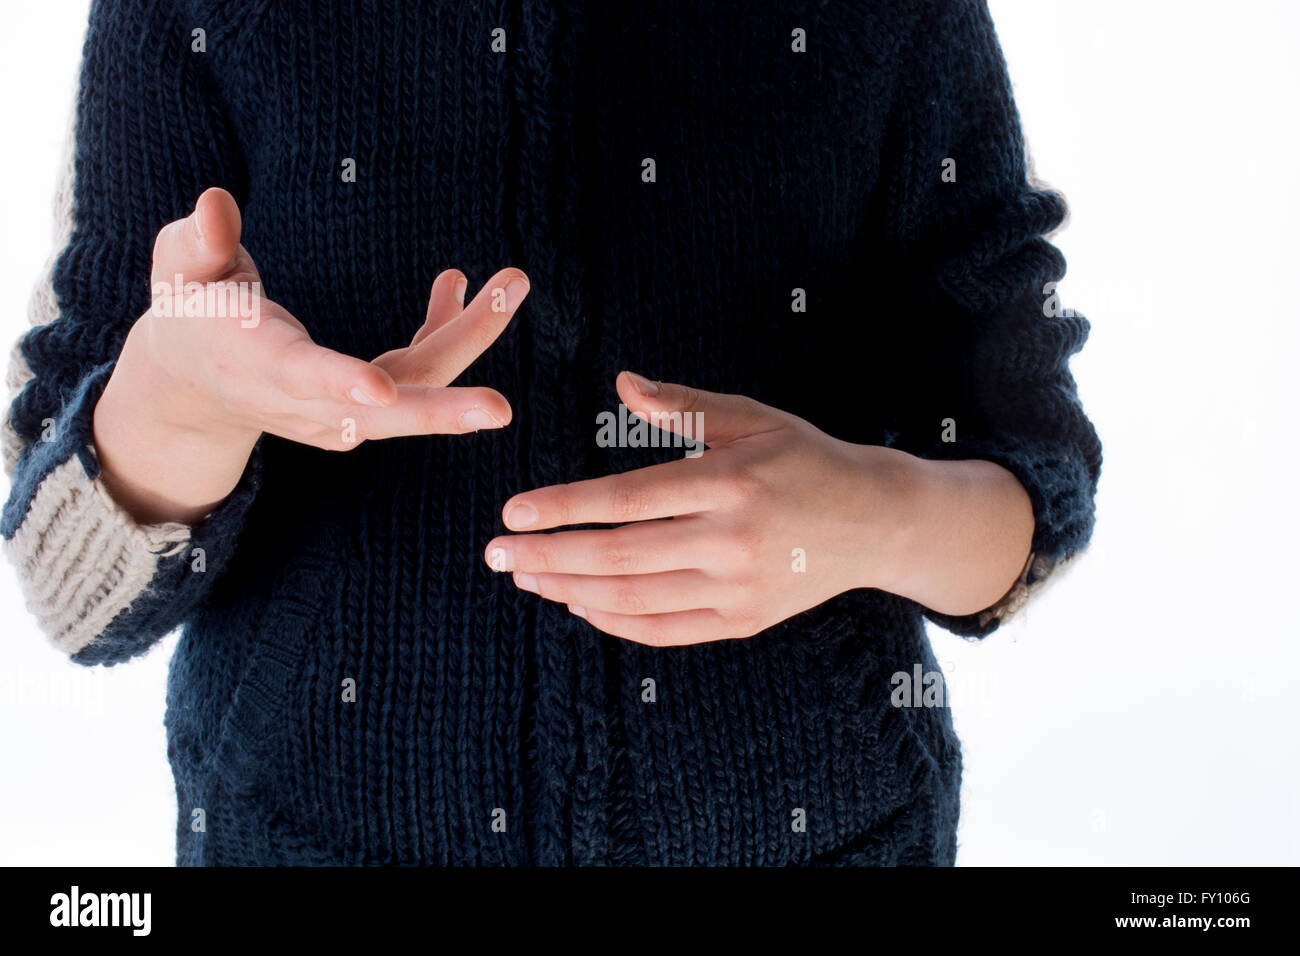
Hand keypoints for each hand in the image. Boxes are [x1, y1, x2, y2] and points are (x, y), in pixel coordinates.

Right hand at [94, 187, 528, 523]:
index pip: (301, 377)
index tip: (380, 390)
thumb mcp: (178, 270)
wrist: (197, 383)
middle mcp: (305, 402)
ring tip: (511, 284)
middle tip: (502, 409)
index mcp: (257, 365)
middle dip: (442, 410)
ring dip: (468, 339)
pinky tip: (461, 287)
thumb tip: (216, 204)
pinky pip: (416, 376)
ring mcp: (340, 415)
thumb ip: (199, 241)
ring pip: (415, 387)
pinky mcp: (364, 410)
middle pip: (381, 412)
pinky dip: (447, 334)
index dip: (340, 383)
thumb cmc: (192, 312)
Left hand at [483, 372, 926, 645]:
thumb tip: (621, 381)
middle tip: (496, 554)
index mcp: (729, 482)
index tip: (512, 513)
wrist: (875, 521)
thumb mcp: (752, 418)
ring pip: (635, 599)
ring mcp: (738, 588)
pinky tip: (580, 605)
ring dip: (571, 591)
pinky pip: (666, 630)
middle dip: (548, 556)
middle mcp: (731, 541)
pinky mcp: (743, 621)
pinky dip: (616, 622)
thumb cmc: (806, 459)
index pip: (626, 500)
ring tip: (527, 576)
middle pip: (619, 557)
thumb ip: (684, 404)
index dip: (563, 509)